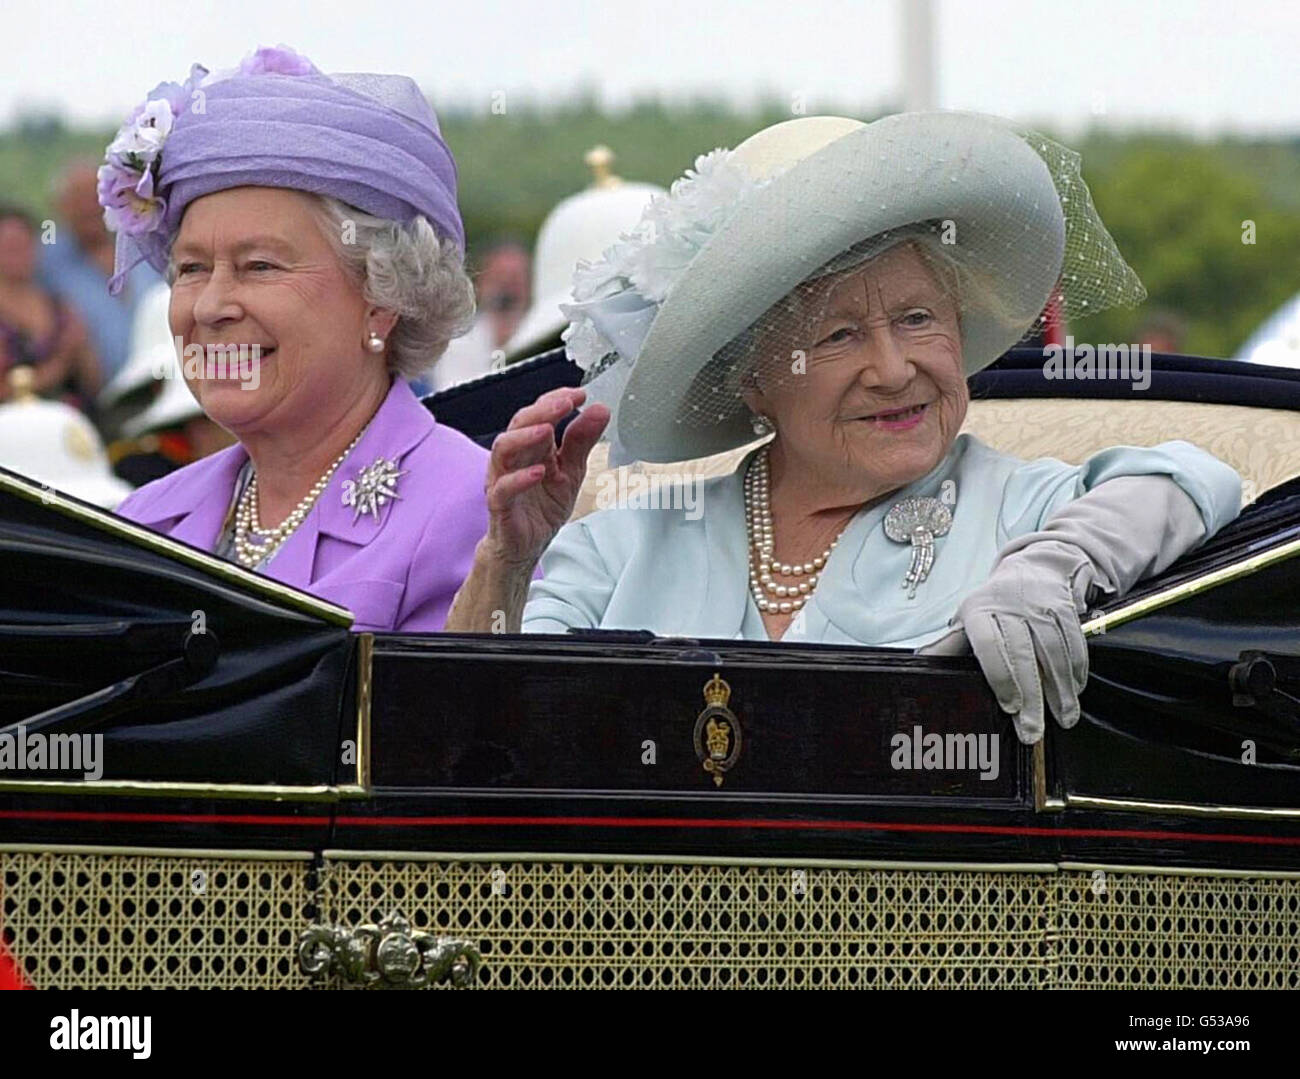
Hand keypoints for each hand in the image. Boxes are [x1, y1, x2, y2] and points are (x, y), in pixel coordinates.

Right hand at [482, 387, 608, 568]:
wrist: (525, 547)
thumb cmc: (541, 508)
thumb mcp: (571, 471)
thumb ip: (582, 442)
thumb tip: (599, 410)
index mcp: (531, 448)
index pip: (538, 414)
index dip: (556, 400)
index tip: (579, 394)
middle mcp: (514, 460)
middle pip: (519, 425)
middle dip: (542, 411)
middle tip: (565, 403)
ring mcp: (503, 481)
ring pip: (503, 451)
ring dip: (525, 437)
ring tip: (548, 430)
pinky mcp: (500, 506)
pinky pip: (502, 489)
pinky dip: (519, 478)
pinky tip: (538, 472)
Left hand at [922, 540, 1091, 744]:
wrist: (1031, 569)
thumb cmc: (993, 606)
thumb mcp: (966, 620)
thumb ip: (947, 647)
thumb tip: (922, 668)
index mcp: (979, 612)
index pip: (989, 645)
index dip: (1000, 676)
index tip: (1009, 707)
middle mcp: (1010, 608)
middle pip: (1023, 655)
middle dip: (1032, 697)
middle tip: (1033, 731)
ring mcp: (1040, 607)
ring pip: (1053, 651)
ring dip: (1060, 689)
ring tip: (1063, 719)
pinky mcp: (1065, 609)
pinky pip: (1074, 643)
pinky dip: (1077, 670)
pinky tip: (1074, 692)